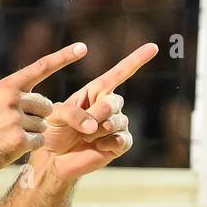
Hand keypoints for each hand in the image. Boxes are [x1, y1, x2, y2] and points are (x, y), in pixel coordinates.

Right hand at [0, 42, 88, 173]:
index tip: (82, 47)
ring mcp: (15, 119)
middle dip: (38, 117)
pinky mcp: (19, 140)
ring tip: (8, 137)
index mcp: (7, 86)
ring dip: (31, 134)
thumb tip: (45, 100)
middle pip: (46, 105)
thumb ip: (16, 96)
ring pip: (43, 126)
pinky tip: (11, 147)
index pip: (41, 67)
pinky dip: (29, 147)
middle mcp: (12, 99)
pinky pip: (39, 142)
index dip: (64, 57)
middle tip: (14, 126)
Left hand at [31, 42, 158, 181]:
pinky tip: (98, 146)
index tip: (153, 47)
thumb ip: (72, 114)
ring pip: (118, 122)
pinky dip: (108, 143)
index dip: (136, 60)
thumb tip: (95, 125)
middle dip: (97, 114)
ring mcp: (116, 124)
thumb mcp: (55, 115)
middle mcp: (109, 105)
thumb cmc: (53, 132)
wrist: (54, 159)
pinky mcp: (119, 143)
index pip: (118, 73)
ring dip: (98, 131)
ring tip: (84, 137)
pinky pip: (123, 139)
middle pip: (114, 102)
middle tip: (83, 127)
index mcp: (95, 92)